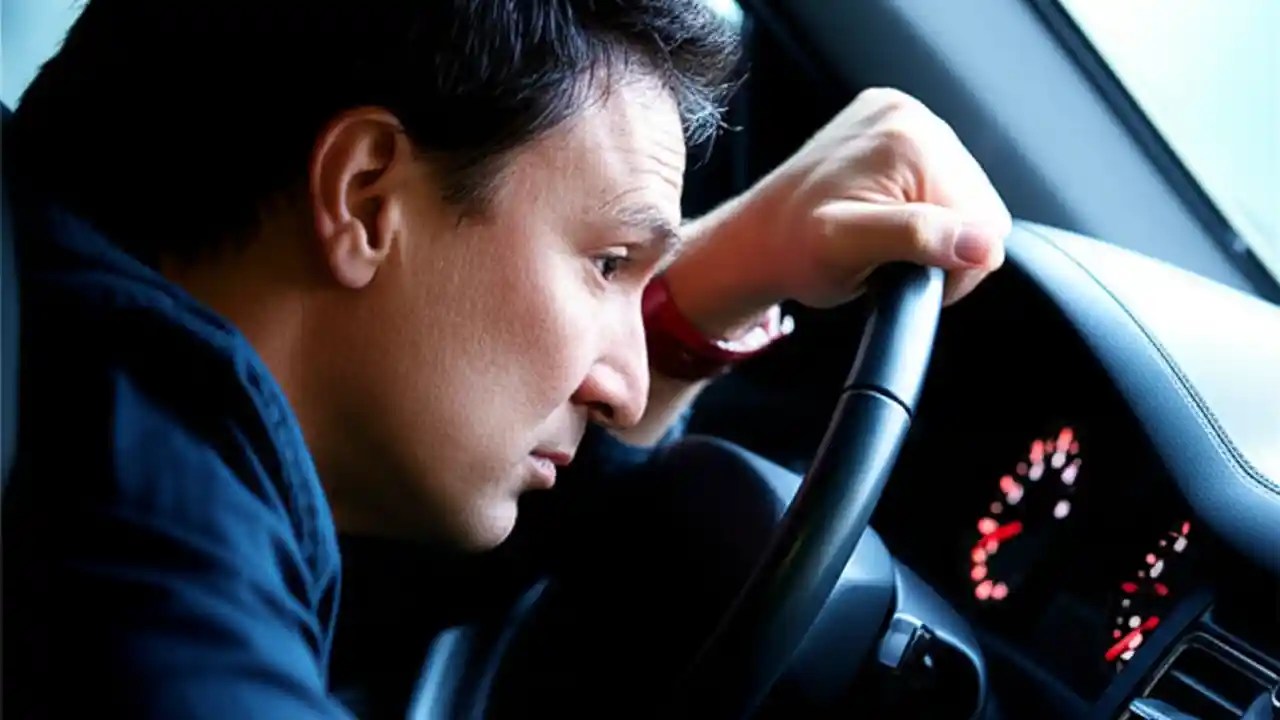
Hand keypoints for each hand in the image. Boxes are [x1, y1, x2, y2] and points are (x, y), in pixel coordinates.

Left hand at [668, 88, 1011, 334]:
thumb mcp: (849, 251)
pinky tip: (881, 215)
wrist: (756, 238)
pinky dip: (918, 206)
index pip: (986, 219)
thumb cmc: (793, 249)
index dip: (954, 264)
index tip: (907, 272)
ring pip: (960, 195)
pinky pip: (938, 177)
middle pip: (975, 205)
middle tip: (887, 257)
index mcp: (909, 140)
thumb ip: (917, 238)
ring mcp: (900, 115)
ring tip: (880, 237)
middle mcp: (908, 116)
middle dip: (941, 244)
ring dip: (930, 226)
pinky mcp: (893, 125)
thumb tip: (982, 242)